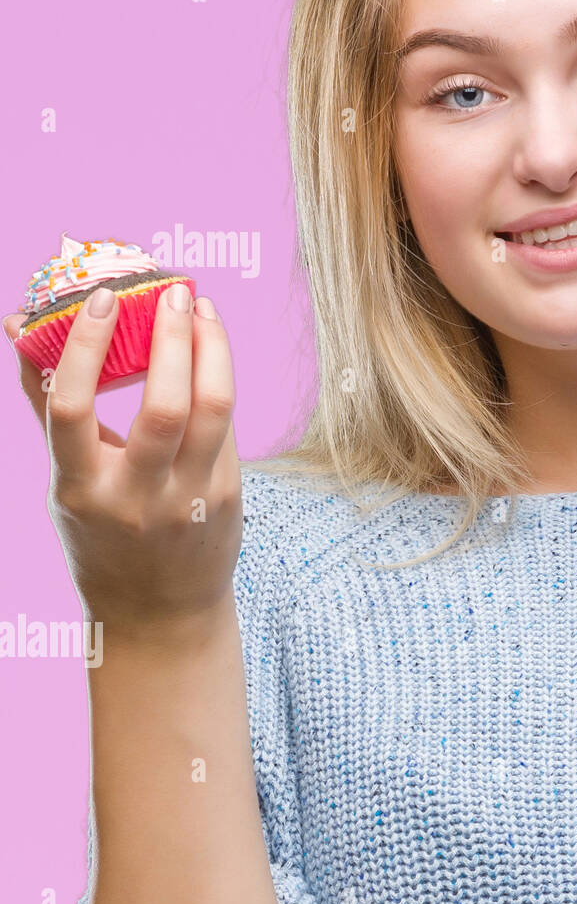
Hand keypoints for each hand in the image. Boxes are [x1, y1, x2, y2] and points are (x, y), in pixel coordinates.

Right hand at [3, 284, 242, 638]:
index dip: (85, 346)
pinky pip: (226, 424)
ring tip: (202, 310)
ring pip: (213, 410)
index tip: (102, 298)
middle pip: (165, 406)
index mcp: (81, 488)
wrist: (158, 613)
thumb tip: (20, 326)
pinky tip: (210, 351)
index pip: (72, 407)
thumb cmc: (102, 532)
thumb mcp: (66, 480)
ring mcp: (190, 498)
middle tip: (174, 290)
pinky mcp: (228, 496)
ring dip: (213, 349)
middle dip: (173, 338)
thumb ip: (47, 405)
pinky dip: (217, 379)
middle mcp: (137, 496)